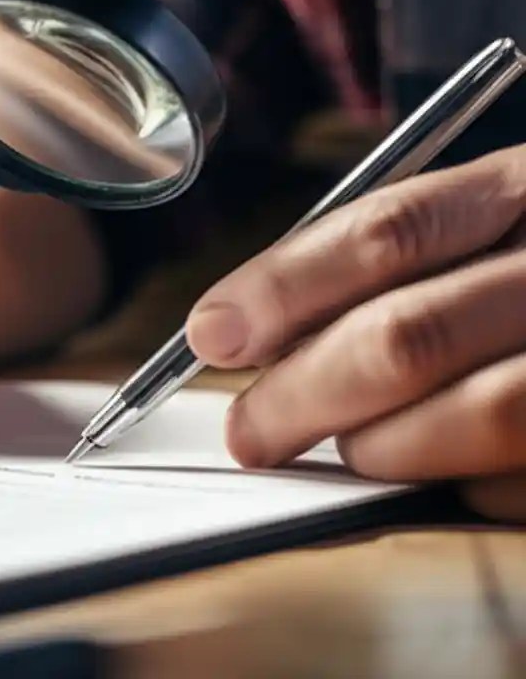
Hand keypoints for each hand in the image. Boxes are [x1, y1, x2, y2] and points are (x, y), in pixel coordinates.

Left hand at [185, 145, 525, 519]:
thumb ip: (392, 261)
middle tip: (249, 430)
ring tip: (343, 450)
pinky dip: (464, 484)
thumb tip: (244, 328)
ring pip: (474, 415)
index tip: (211, 333)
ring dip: (378, 447)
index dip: (282, 287)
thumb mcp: (495, 221)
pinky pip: (525, 481)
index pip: (384, 230)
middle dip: (302, 395)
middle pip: (408, 335)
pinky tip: (441, 471)